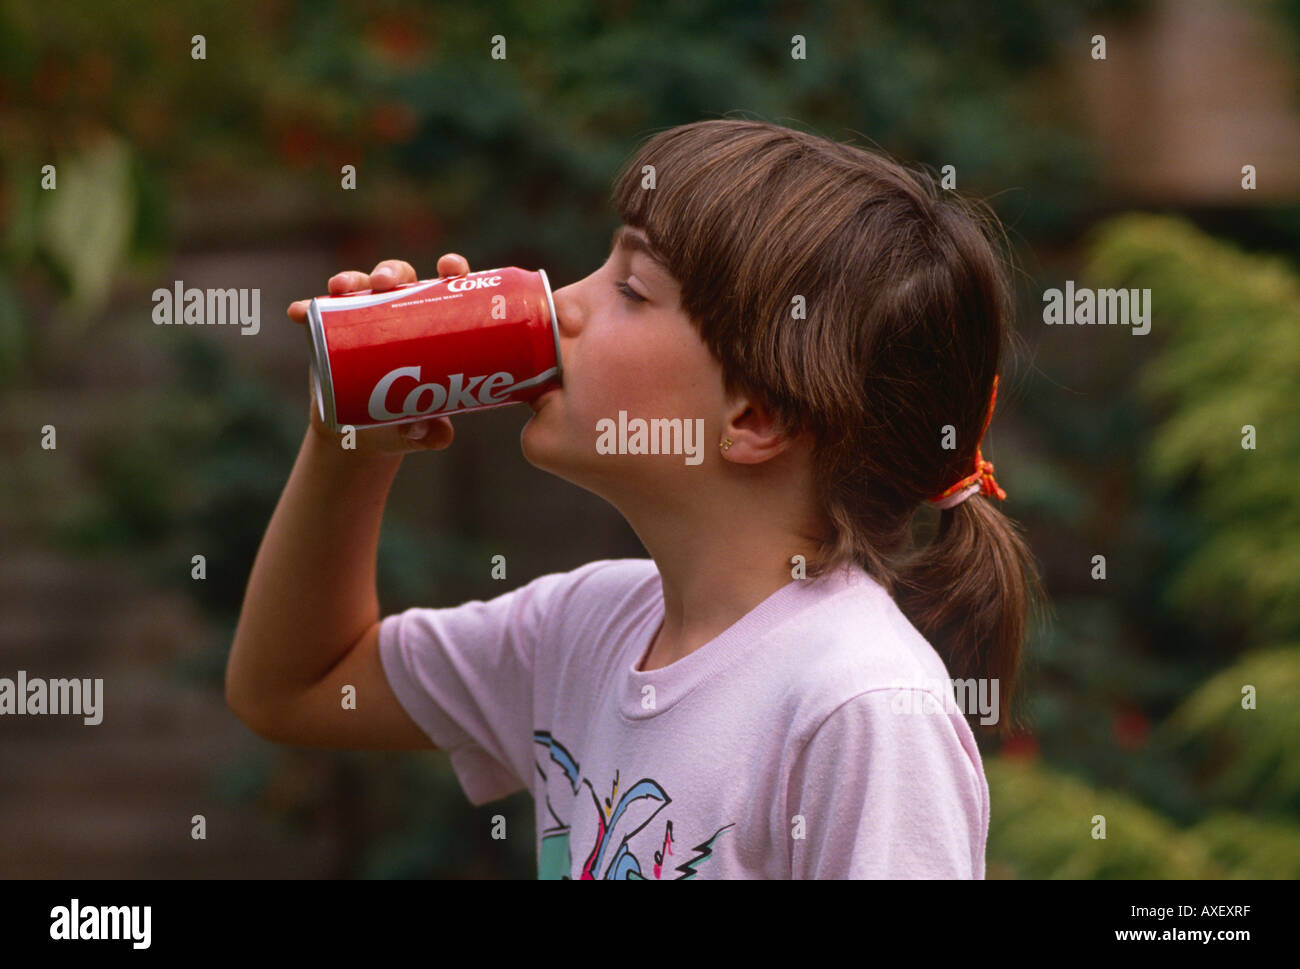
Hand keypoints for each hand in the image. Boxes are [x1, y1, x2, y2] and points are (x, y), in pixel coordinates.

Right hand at [288, 255, 471, 455]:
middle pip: (399, 278)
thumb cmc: (402, 422)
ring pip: (360, 286)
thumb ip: (433, 434)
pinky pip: (318, 313)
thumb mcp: (421, 432)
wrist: (360, 434)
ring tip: (340, 287)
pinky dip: (307, 310)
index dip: (451, 269)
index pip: (446, 288)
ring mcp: (362, 318)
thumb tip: (434, 433)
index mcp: (432, 324)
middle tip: (383, 283)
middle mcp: (398, 312)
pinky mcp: (331, 330)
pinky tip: (298, 312)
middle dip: (391, 272)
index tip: (449, 267)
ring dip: (350, 279)